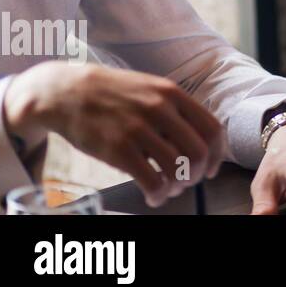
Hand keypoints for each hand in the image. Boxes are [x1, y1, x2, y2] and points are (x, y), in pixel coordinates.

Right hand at [2, 61, 224, 207]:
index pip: (212, 128)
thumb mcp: (150, 89)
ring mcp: (139, 128)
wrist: (67, 92)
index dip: (217, 154)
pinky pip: (151, 180)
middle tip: (188, 182)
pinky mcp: (118, 148)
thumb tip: (198, 140)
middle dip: (198, 174)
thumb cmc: (113, 94)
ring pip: (177, 168)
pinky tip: (153, 197)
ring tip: (168, 190)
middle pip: (199, 152)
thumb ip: (174, 110)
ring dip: (177, 187)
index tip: (212, 169)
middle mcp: (160, 109)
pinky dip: (158, 194)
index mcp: (173, 94)